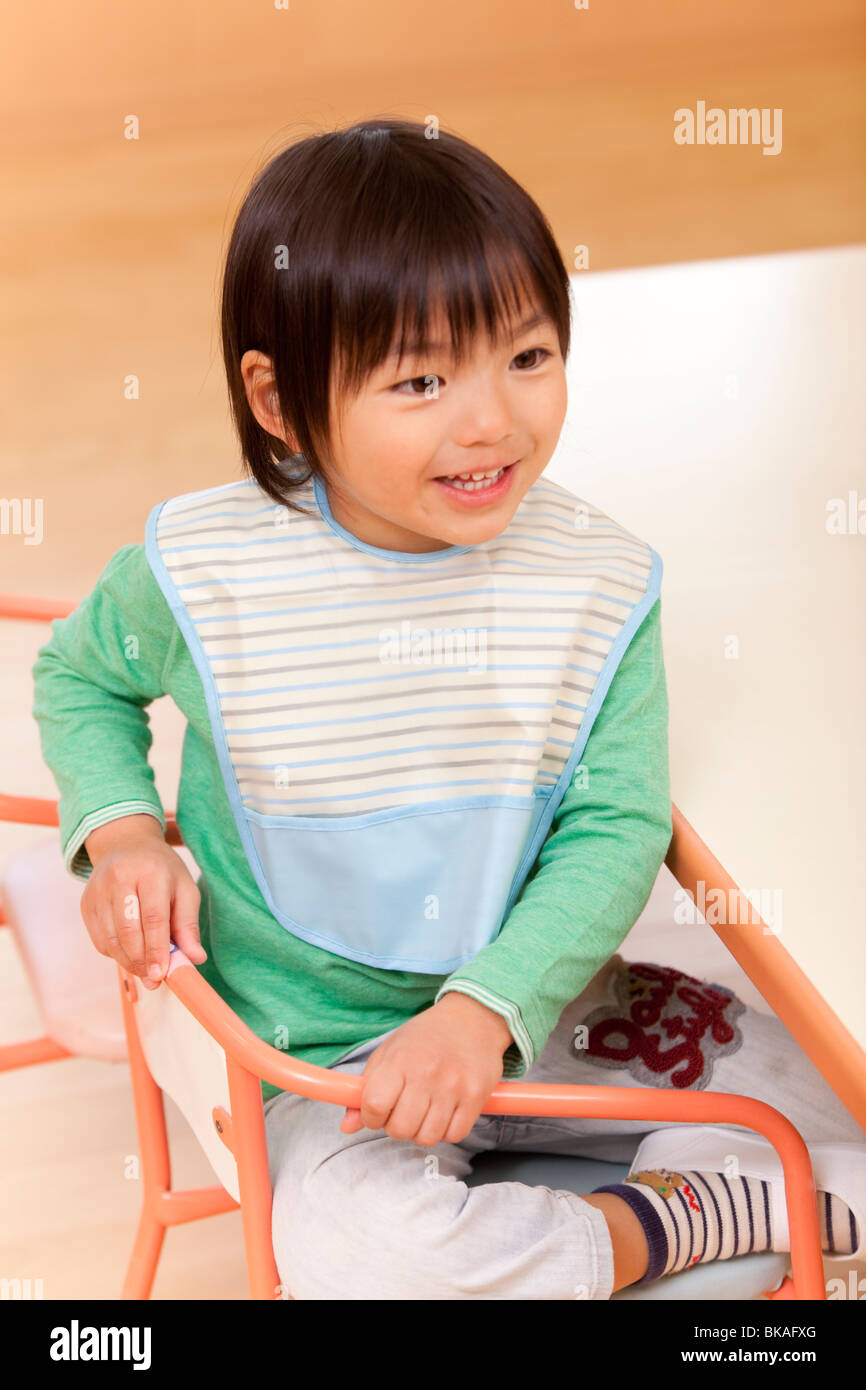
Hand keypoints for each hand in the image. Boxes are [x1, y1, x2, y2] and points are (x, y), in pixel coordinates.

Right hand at [80, 814, 206, 989]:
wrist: (125, 845)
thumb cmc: (161, 870)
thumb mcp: (184, 889)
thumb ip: (188, 925)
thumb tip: (195, 959)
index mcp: (150, 872)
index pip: (153, 917)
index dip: (157, 949)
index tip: (162, 974)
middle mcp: (119, 878)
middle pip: (128, 930)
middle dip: (141, 961)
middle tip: (155, 980)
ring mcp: (98, 890)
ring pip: (110, 939)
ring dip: (128, 962)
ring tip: (145, 971)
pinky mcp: (86, 903)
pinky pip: (100, 939)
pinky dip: (115, 954)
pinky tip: (130, 954)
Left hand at [339, 993, 512, 1146]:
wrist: (473, 1018)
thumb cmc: (426, 1036)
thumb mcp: (389, 1051)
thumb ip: (366, 1089)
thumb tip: (347, 1127)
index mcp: (399, 1060)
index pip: (374, 1105)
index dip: (371, 1116)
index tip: (378, 1111)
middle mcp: (426, 1074)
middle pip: (400, 1129)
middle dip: (396, 1126)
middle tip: (404, 1110)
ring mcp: (454, 1087)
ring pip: (427, 1137)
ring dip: (422, 1130)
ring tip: (426, 1110)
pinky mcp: (476, 1096)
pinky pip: (455, 1135)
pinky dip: (447, 1130)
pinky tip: (445, 1111)